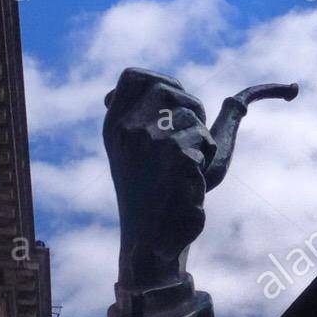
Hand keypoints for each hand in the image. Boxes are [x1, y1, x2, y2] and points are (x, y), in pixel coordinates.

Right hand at [103, 68, 216, 292]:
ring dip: (200, 140)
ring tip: (184, 168)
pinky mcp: (178, 158)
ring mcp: (152, 142)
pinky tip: (188, 183)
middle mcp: (127, 130)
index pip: (133, 77)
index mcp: (113, 127)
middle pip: (171, 89)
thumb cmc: (147, 196)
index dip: (160, 80)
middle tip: (191, 138)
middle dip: (190, 107)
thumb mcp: (129, 154)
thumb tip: (109, 93)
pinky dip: (206, 160)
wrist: (150, 239)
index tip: (175, 96)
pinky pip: (206, 142)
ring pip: (193, 117)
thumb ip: (131, 120)